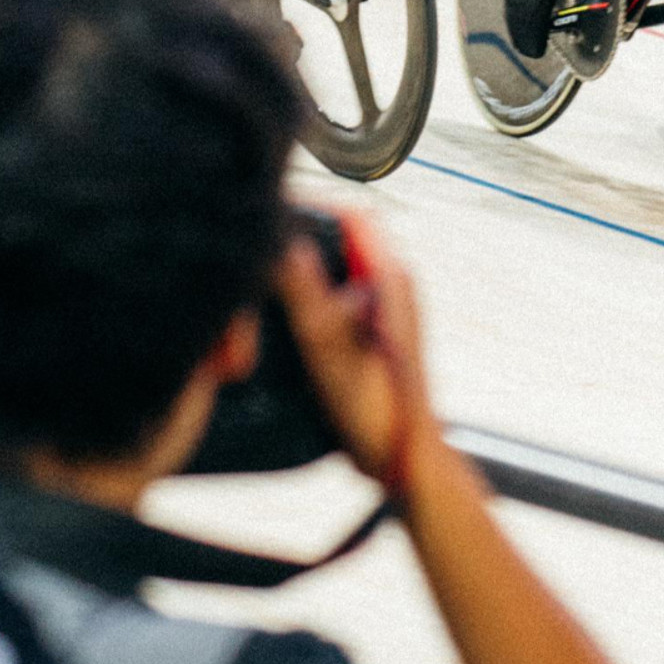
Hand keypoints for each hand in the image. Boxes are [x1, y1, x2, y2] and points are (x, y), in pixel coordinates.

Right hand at [276, 211, 433, 486]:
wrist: (402, 459)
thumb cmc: (377, 407)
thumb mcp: (328, 345)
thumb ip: (306, 291)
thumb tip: (285, 242)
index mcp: (390, 276)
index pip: (354, 213)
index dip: (315, 204)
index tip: (274, 209)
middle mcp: (392, 284)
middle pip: (343, 236)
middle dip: (304, 233)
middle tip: (262, 242)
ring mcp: (384, 308)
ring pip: (339, 265)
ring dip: (306, 265)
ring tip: (265, 272)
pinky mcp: (373, 330)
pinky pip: (337, 294)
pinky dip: (311, 293)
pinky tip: (282, 312)